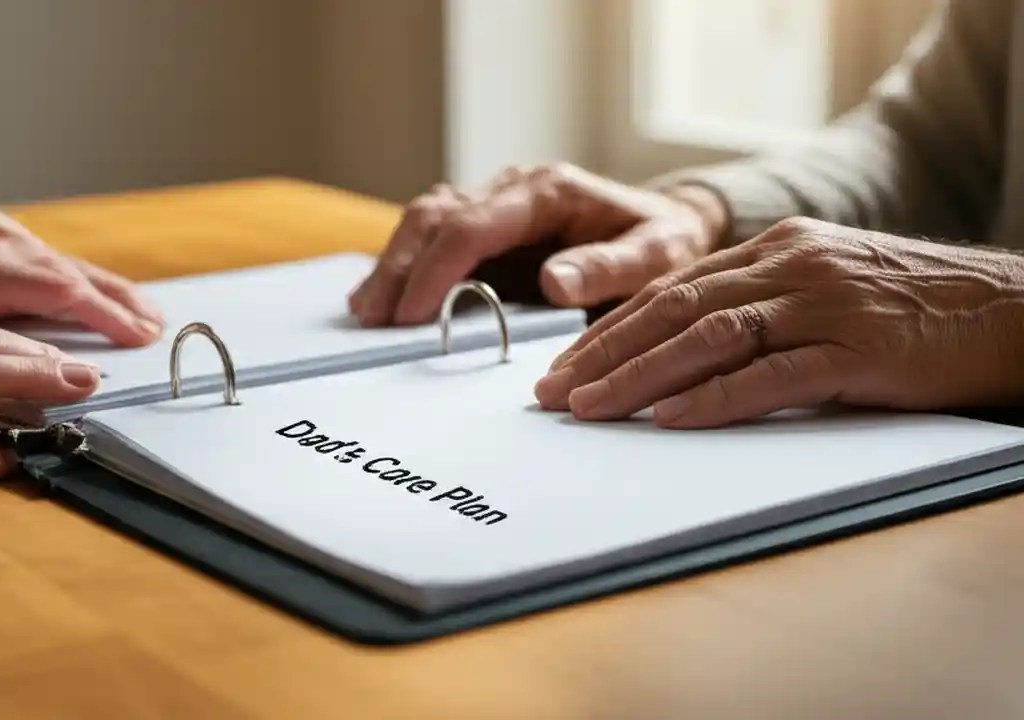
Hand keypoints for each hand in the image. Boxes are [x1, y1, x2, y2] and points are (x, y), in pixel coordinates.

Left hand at [0, 217, 164, 346]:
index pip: (43, 284)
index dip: (85, 308)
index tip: (119, 332)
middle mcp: (12, 253)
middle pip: (72, 278)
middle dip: (113, 308)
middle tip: (149, 338)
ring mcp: (29, 252)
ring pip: (83, 272)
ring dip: (123, 300)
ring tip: (156, 327)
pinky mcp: (39, 257)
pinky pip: (83, 273)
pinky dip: (116, 292)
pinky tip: (142, 311)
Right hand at [348, 163, 728, 325]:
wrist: (667, 222)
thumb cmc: (663, 241)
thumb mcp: (657, 256)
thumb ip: (609, 268)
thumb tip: (553, 282)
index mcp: (548, 191)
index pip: (473, 225)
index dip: (436, 269)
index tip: (413, 312)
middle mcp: (513, 187)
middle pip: (435, 216)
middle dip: (398, 266)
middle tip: (372, 316)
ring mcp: (494, 201)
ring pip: (425, 219)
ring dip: (392, 263)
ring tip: (367, 310)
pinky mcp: (486, 221)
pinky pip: (433, 232)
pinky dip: (404, 262)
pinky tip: (383, 294)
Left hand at [534, 217, 1023, 427]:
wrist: (1013, 310)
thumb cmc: (912, 310)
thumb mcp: (824, 289)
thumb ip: (759, 308)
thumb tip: (680, 354)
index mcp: (778, 250)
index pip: (672, 290)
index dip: (610, 329)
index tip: (563, 366)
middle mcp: (792, 267)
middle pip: (675, 309)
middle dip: (604, 353)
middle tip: (553, 394)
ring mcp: (825, 304)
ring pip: (710, 336)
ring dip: (640, 375)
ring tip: (588, 408)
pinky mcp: (859, 349)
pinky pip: (772, 375)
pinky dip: (714, 397)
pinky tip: (669, 417)